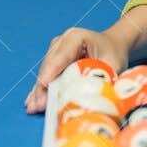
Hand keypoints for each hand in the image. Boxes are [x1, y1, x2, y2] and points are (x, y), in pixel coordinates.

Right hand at [25, 5, 146, 113]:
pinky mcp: (54, 61)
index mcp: (75, 38)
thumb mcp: (113, 65)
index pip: (59, 59)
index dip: (50, 77)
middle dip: (42, 88)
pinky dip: (42, 90)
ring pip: (45, 74)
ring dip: (39, 91)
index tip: (44, 94)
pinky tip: (33, 102)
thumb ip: (103, 80)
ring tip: (33, 108)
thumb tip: (93, 101)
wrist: (112, 44)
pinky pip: (47, 77)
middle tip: (37, 107)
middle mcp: (61, 42)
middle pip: (48, 68)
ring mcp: (55, 50)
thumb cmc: (113, 53)